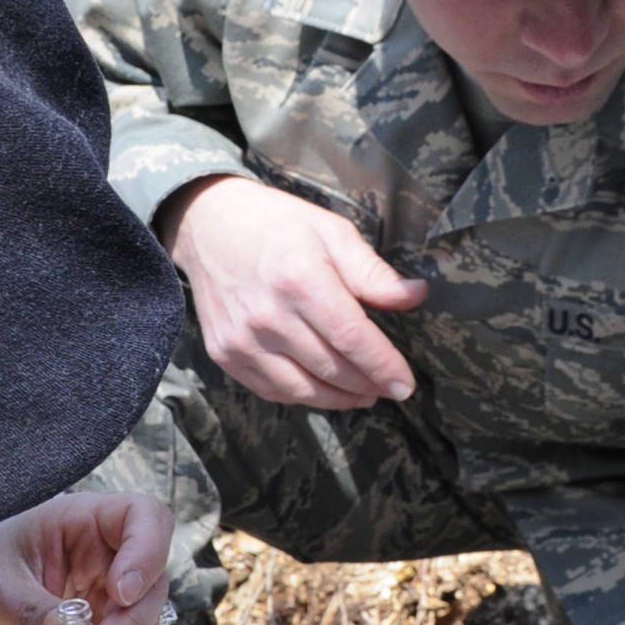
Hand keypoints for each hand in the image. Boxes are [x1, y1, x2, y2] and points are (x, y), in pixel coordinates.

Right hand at [159, 173, 427, 408]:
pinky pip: (271, 390)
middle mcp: (268, 316)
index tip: (405, 385)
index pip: (352, 339)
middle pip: (331, 369)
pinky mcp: (224, 353)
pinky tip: (323, 389)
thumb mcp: (333, 233)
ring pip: (302, 390)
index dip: (383, 367)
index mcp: (300, 279)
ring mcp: (242, 339)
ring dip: (339, 398)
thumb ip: (372, 273)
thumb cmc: (277, 226)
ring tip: (362, 394)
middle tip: (389, 389)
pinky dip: (303, 396)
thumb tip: (416, 296)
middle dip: (367, 385)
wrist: (208, 226)